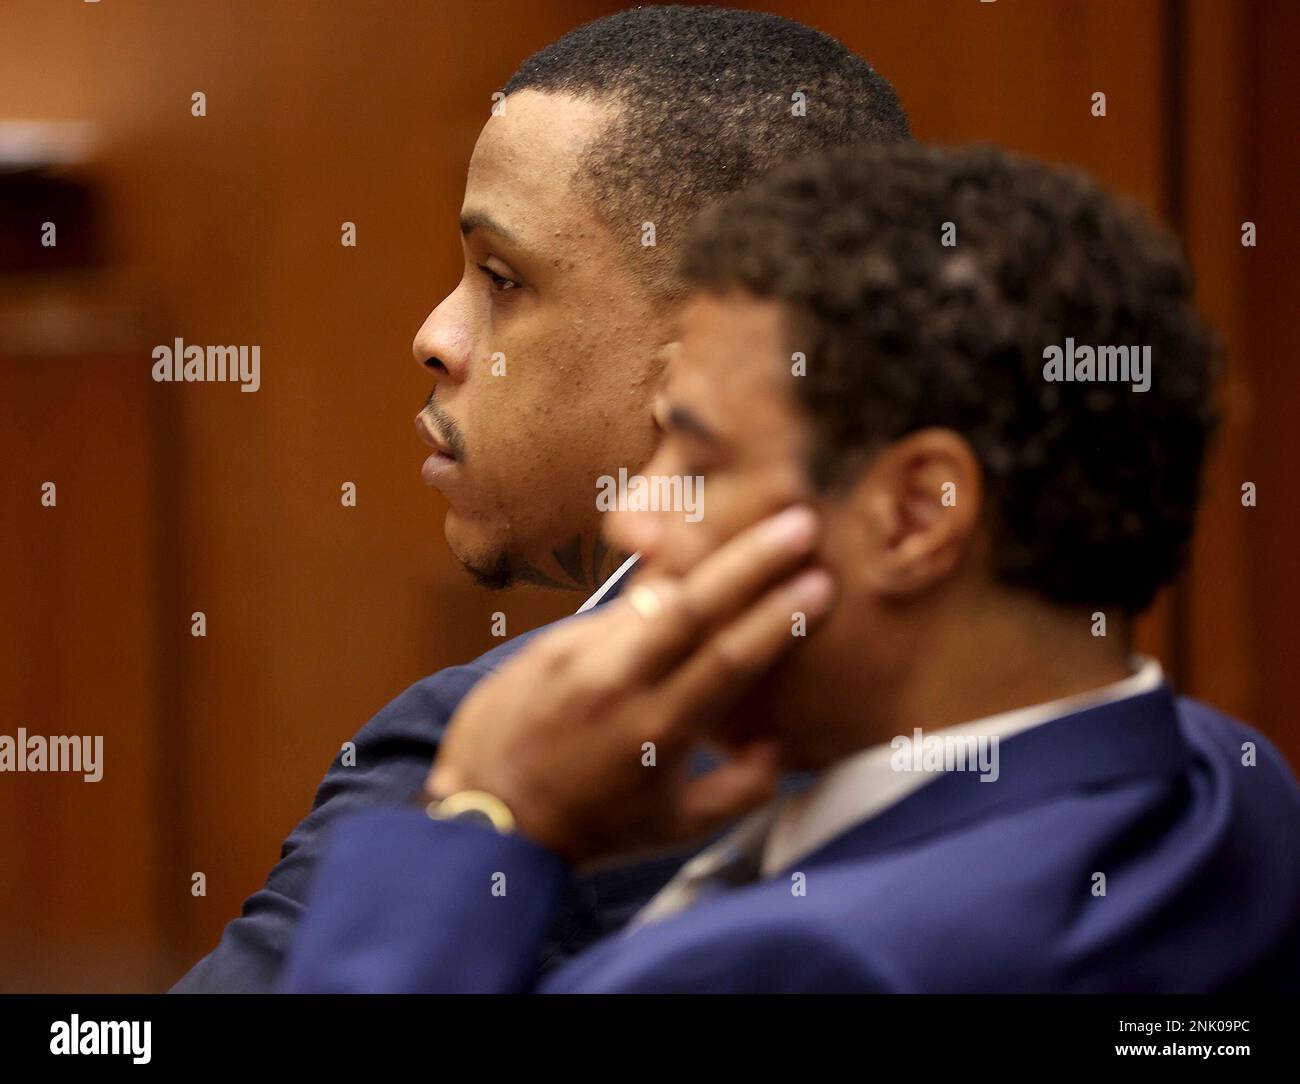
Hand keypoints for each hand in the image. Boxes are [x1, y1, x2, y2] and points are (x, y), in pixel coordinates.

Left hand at [425, 506, 834, 864]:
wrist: (488, 820)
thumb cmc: (592, 828)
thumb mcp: (676, 828)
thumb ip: (741, 789)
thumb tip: (778, 744)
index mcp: (660, 732)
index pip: (732, 658)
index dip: (780, 617)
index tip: (820, 584)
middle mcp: (619, 684)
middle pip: (695, 604)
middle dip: (752, 560)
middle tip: (796, 522)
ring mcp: (577, 658)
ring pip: (650, 594)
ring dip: (702, 561)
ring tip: (742, 529)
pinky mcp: (546, 644)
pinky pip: (611, 610)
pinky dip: (648, 597)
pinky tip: (676, 582)